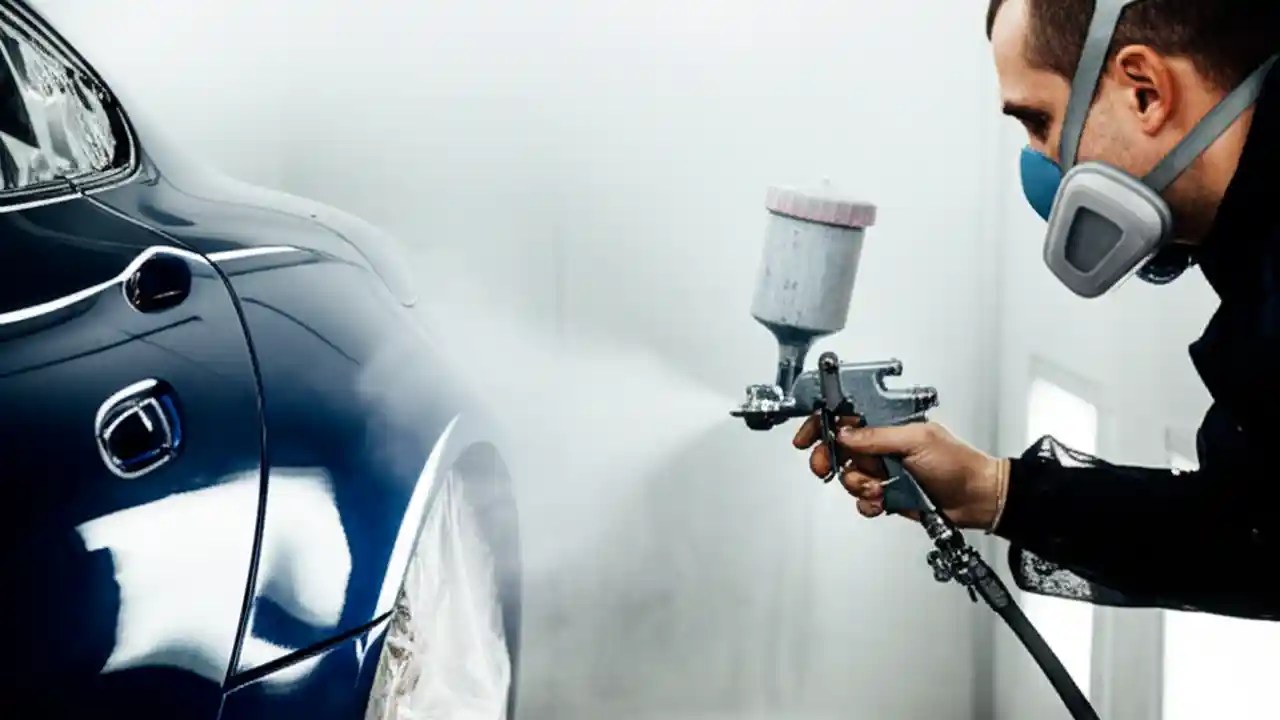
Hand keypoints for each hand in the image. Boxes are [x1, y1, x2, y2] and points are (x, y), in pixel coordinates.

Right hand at [792, 414, 1006, 529]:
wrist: (976, 499)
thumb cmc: (957, 463)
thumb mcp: (915, 441)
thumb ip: (876, 437)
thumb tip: (844, 433)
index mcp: (888, 424)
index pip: (846, 417)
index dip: (822, 424)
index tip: (806, 437)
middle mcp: (882, 446)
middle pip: (838, 449)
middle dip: (830, 459)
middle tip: (827, 467)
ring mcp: (883, 470)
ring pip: (849, 477)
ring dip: (859, 485)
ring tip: (879, 487)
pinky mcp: (886, 494)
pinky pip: (862, 500)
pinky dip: (868, 503)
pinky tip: (882, 501)